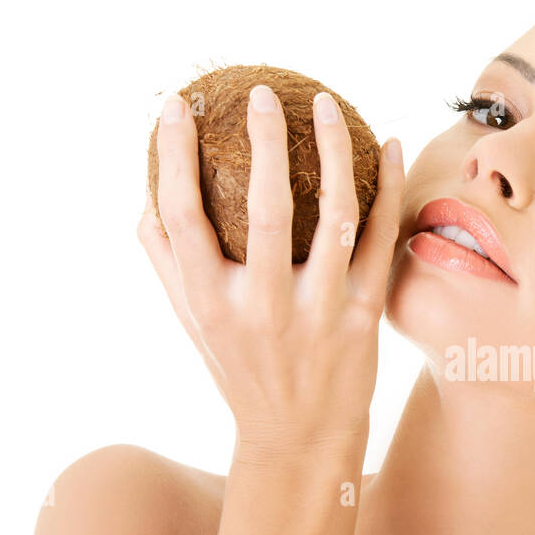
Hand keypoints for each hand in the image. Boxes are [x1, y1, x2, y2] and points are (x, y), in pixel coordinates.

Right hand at [137, 85, 404, 457]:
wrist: (300, 440)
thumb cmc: (241, 370)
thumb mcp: (192, 325)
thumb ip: (167, 264)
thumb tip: (145, 197)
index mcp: (210, 303)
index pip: (181, 215)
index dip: (175, 154)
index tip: (178, 105)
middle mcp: (264, 307)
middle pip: (264, 208)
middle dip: (263, 141)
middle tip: (262, 94)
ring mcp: (319, 312)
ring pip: (334, 215)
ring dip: (335, 152)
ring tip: (326, 105)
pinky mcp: (365, 316)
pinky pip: (381, 241)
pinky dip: (388, 188)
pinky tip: (389, 144)